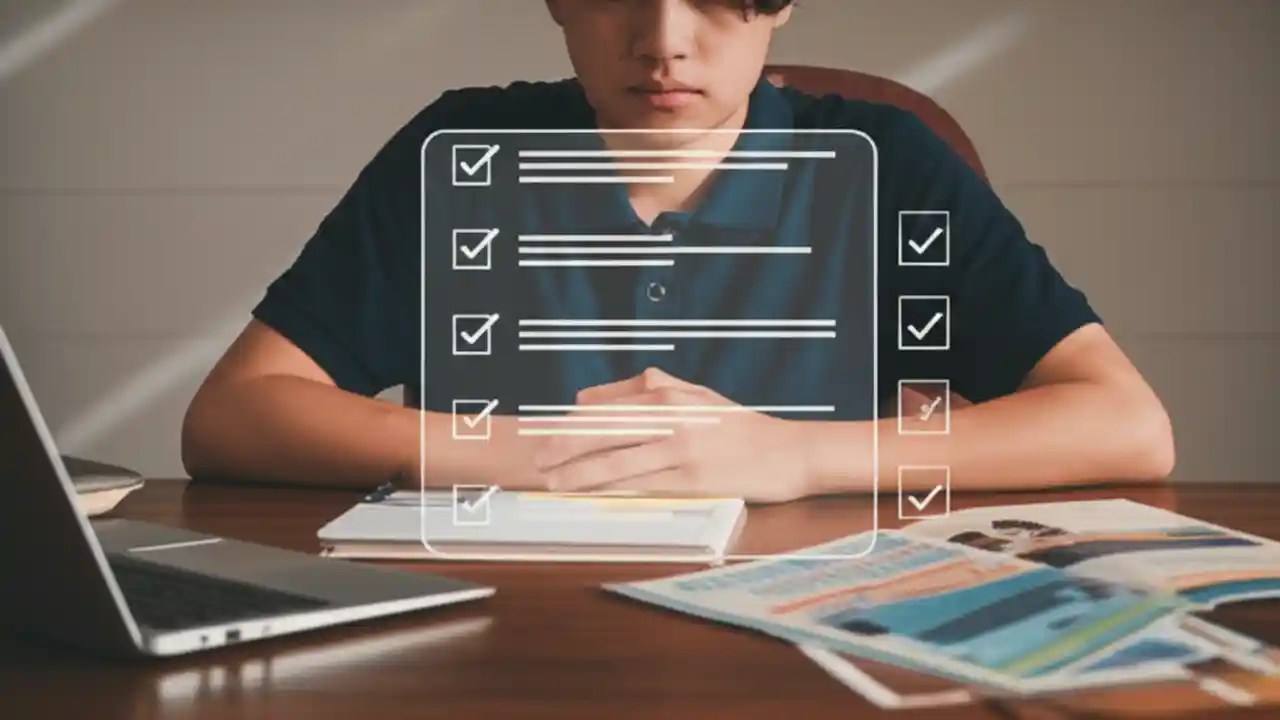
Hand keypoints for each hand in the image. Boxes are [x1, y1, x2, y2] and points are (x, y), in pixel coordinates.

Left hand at [534, 368, 812, 503]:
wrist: (787, 453)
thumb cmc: (736, 425)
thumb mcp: (692, 395)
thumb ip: (640, 390)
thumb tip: (585, 399)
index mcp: (667, 394)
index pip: (605, 407)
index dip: (568, 423)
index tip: (542, 432)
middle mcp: (671, 418)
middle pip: (604, 433)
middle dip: (563, 448)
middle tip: (535, 459)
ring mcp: (681, 451)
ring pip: (617, 463)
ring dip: (579, 475)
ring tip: (552, 483)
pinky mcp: (691, 481)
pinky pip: (641, 486)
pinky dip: (610, 491)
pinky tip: (589, 495)